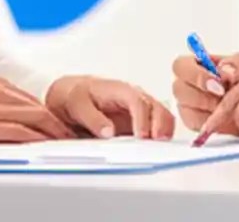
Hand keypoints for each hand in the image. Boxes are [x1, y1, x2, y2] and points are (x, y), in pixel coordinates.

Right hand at [0, 77, 76, 145]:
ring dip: (54, 131)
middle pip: (40, 107)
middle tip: (70, 134)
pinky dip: (38, 138)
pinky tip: (46, 145)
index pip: (32, 99)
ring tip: (65, 141)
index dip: (48, 113)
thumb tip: (6, 120)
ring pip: (36, 118)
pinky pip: (22, 132)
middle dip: (57, 121)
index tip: (58, 123)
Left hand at [46, 76, 174, 139]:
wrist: (73, 96)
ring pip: (161, 115)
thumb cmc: (77, 96)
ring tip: (161, 149)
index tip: (142, 136)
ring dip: (164, 131)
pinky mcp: (140, 122)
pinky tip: (158, 149)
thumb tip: (108, 131)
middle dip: (161, 125)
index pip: (137, 101)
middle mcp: (134, 98)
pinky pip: (157, 126)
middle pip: (155, 107)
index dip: (142, 119)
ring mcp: (139, 110)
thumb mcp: (78, 104)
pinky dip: (161, 136)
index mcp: (119, 90)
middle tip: (157, 143)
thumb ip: (92, 118)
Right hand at [171, 51, 238, 134]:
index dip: (196, 74)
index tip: (218, 81)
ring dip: (209, 109)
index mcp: (193, 64)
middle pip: (178, 88)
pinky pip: (194, 124)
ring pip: (186, 108)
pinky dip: (211, 122)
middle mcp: (185, 83)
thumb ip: (237, 63)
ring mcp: (186, 103)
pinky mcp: (192, 121)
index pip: (180, 65)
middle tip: (224, 97)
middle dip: (203, 95)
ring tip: (228, 106)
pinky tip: (224, 117)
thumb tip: (225, 70)